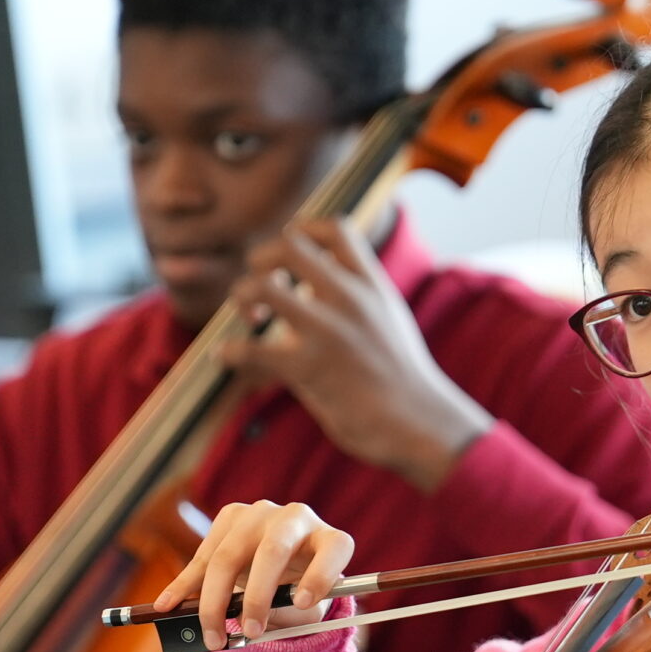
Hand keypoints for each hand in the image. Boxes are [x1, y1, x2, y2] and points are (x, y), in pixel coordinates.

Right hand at [151, 500, 356, 639]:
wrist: (283, 568)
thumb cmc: (298, 591)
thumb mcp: (303, 610)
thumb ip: (285, 617)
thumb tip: (244, 632)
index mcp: (329, 539)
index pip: (335, 548)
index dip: (321, 575)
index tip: (302, 603)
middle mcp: (297, 518)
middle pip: (273, 550)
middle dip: (257, 596)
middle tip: (249, 632)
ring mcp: (261, 514)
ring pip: (228, 555)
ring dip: (214, 601)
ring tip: (212, 636)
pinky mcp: (230, 518)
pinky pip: (204, 556)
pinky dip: (184, 585)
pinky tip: (167, 605)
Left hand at [223, 222, 493, 490]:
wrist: (420, 423)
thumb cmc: (402, 378)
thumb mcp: (389, 320)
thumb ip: (356, 298)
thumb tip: (314, 289)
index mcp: (371, 285)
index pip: (335, 228)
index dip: (302, 231)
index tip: (290, 259)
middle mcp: (349, 299)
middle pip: (288, 245)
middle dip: (261, 260)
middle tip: (262, 291)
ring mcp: (328, 331)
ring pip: (261, 288)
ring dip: (243, 298)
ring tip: (250, 320)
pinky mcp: (309, 368)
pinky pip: (249, 350)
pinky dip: (230, 351)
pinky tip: (229, 357)